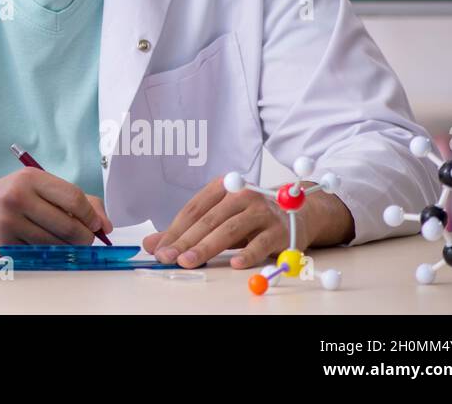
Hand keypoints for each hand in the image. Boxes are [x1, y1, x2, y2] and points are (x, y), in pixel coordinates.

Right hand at [0, 170, 111, 255]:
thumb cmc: (6, 197)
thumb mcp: (34, 186)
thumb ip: (71, 199)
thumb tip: (104, 224)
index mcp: (29, 177)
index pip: (74, 198)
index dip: (91, 215)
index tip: (97, 224)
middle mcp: (18, 197)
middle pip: (69, 225)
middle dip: (85, 237)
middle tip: (85, 239)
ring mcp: (9, 222)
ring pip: (57, 244)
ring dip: (68, 248)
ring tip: (63, 241)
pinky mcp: (4, 244)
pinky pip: (40, 254)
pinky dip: (48, 254)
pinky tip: (42, 244)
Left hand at [143, 175, 349, 269]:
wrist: (300, 211)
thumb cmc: (251, 216)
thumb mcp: (219, 218)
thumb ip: (186, 231)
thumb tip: (151, 245)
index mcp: (224, 187)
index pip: (193, 209)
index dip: (174, 230)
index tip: (158, 249)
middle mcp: (242, 194)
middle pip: (208, 220)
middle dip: (185, 240)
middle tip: (167, 257)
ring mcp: (262, 211)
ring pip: (229, 230)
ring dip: (206, 247)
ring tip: (188, 262)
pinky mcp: (280, 230)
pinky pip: (261, 243)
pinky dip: (247, 254)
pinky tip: (234, 264)